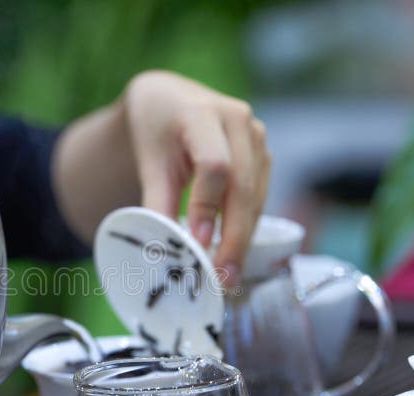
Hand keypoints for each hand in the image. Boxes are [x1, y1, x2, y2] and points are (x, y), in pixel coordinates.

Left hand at [123, 70, 269, 283]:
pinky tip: (234, 251)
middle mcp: (238, 120)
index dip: (208, 208)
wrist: (169, 100)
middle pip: (243, 186)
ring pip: (256, 195)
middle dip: (234, 237)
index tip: (197, 243)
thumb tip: (167, 251)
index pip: (214, 166)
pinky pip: (260, 195)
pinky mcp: (264, 154)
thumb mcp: (149, 163)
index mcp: (202, 113)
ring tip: (227, 274)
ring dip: (243, 237)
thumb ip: (158, 204)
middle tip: (223, 277)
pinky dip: (247, 225)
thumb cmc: (156, 131)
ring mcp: (257, 136)